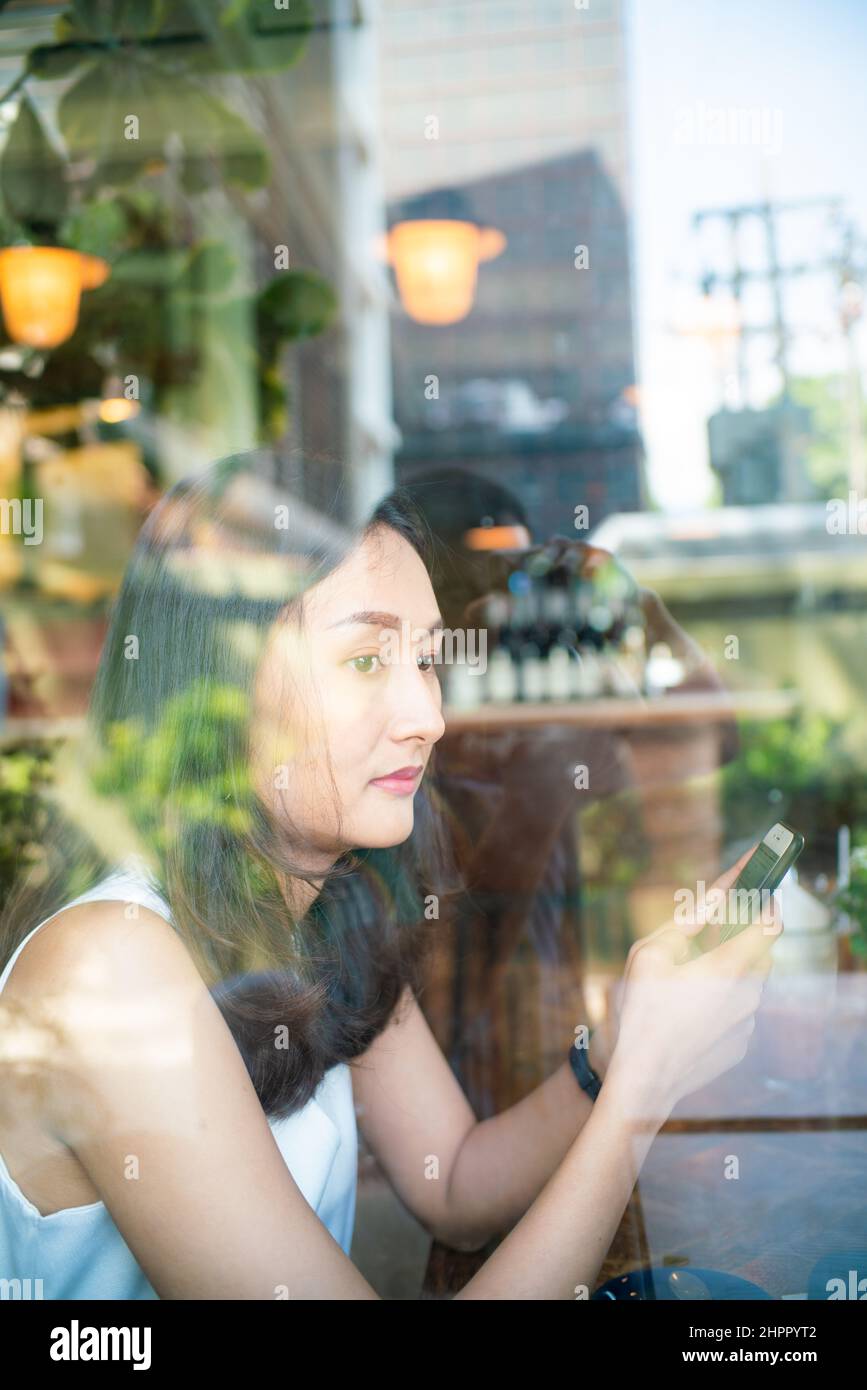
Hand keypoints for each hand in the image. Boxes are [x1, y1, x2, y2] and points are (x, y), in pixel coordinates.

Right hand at [605, 845, 782, 1116]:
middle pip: (761, 950)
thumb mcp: (652, 952)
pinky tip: (689, 1002)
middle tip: (717, 919)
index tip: (760, 881)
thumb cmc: (639, 1011)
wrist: (640, 1081)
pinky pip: (738, 1010)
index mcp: (729, 967)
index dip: (767, 897)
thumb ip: (689, 919)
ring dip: (730, 964)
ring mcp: (746, 1024)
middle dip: (744, 929)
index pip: (770, 922)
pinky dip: (722, 997)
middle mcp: (747, 995)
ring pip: (750, 981)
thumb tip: (716, 894)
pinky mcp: (738, 1045)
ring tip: (694, 962)